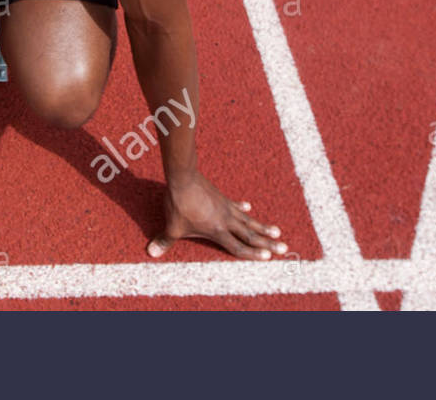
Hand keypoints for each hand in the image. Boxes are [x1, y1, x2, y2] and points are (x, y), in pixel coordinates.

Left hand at [147, 169, 287, 260]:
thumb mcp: (172, 226)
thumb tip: (151, 253)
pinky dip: (243, 209)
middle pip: (250, 235)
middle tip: (284, 249)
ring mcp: (226, 207)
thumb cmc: (179, 204)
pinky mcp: (221, 197)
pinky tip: (249, 207)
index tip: (268, 258)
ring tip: (277, 232)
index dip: (252, 254)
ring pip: (249, 221)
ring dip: (263, 228)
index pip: (238, 246)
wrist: (183, 177)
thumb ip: (164, 240)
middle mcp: (226, 220)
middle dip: (267, 244)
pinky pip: (236, 206)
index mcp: (217, 230)